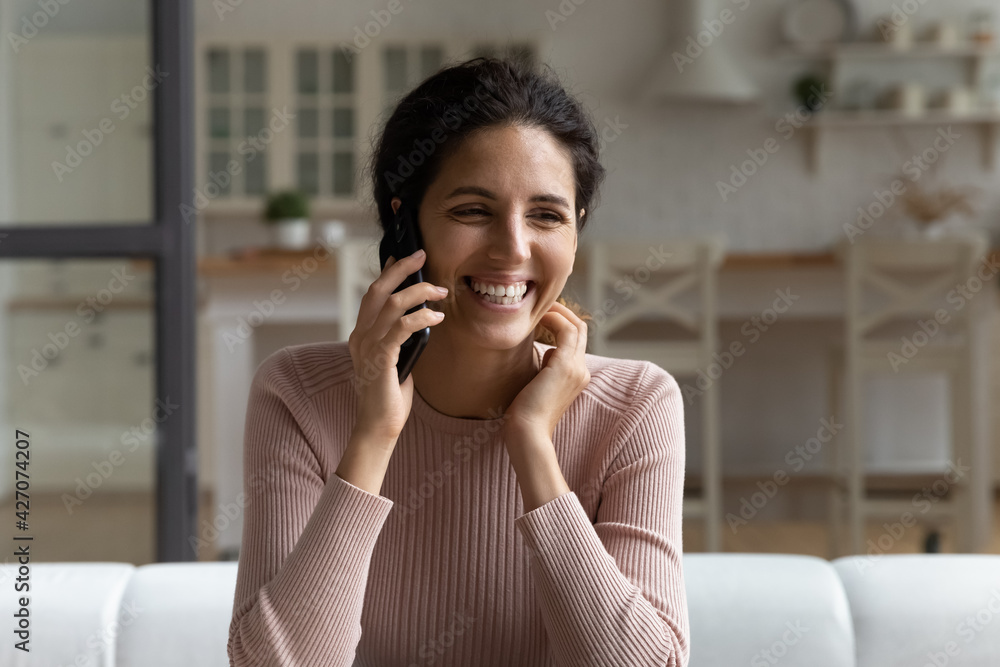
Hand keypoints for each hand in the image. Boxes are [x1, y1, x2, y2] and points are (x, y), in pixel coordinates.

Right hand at [347, 249, 448, 447]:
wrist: (378, 427)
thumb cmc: (389, 397)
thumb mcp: (396, 360)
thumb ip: (401, 339)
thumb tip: (421, 320)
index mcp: (361, 335)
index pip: (372, 295)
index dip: (387, 272)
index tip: (402, 256)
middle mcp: (360, 336)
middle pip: (378, 289)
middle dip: (401, 268)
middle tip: (421, 254)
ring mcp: (367, 347)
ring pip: (392, 304)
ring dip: (419, 292)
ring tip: (441, 291)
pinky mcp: (380, 359)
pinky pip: (402, 328)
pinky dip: (422, 317)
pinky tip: (437, 317)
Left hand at [503, 301, 590, 441]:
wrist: (528, 434)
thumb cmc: (525, 415)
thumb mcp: (538, 386)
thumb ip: (544, 370)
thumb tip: (541, 353)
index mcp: (577, 377)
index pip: (577, 341)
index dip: (562, 324)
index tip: (542, 317)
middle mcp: (581, 371)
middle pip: (581, 330)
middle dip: (562, 314)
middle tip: (541, 306)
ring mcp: (576, 368)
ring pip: (576, 326)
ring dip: (558, 313)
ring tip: (539, 308)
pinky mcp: (565, 365)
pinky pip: (567, 330)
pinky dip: (554, 319)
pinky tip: (538, 318)